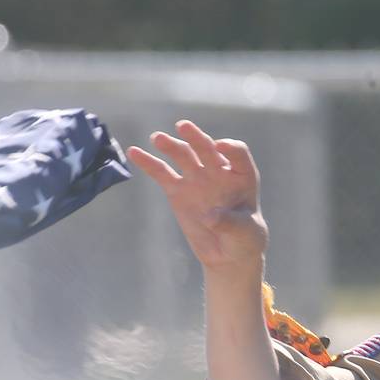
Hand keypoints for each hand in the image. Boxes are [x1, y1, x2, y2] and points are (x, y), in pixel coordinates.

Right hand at [128, 121, 266, 274]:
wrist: (227, 253)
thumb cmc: (245, 239)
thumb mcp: (245, 233)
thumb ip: (231, 223)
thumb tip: (211, 217)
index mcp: (242, 176)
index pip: (237, 153)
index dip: (230, 148)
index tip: (220, 147)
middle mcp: (218, 172)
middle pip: (207, 148)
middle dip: (196, 137)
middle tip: (183, 127)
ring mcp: (196, 179)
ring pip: (183, 156)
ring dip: (171, 145)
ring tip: (157, 138)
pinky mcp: (178, 191)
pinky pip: (162, 173)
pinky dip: (148, 162)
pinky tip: (134, 151)